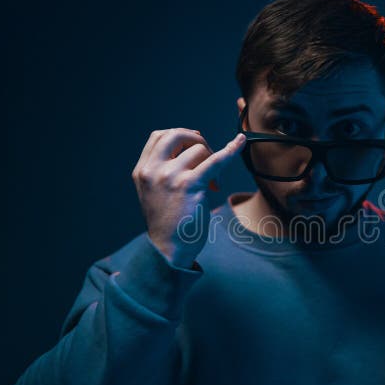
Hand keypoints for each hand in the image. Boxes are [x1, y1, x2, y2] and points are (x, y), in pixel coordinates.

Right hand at [131, 128, 245, 267]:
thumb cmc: (169, 223)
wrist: (169, 250)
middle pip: (177, 134)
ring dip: (211, 162)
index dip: (179, 137)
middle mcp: (153, 170)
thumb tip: (192, 146)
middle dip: (196, 141)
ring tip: (213, 185)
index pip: (159, 136)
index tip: (193, 147)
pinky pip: (215, 160)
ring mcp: (169, 176)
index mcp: (142, 171)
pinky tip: (241, 142)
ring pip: (198, 149)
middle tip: (207, 158)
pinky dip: (230, 149)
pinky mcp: (189, 184)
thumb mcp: (155, 192)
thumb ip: (164, 170)